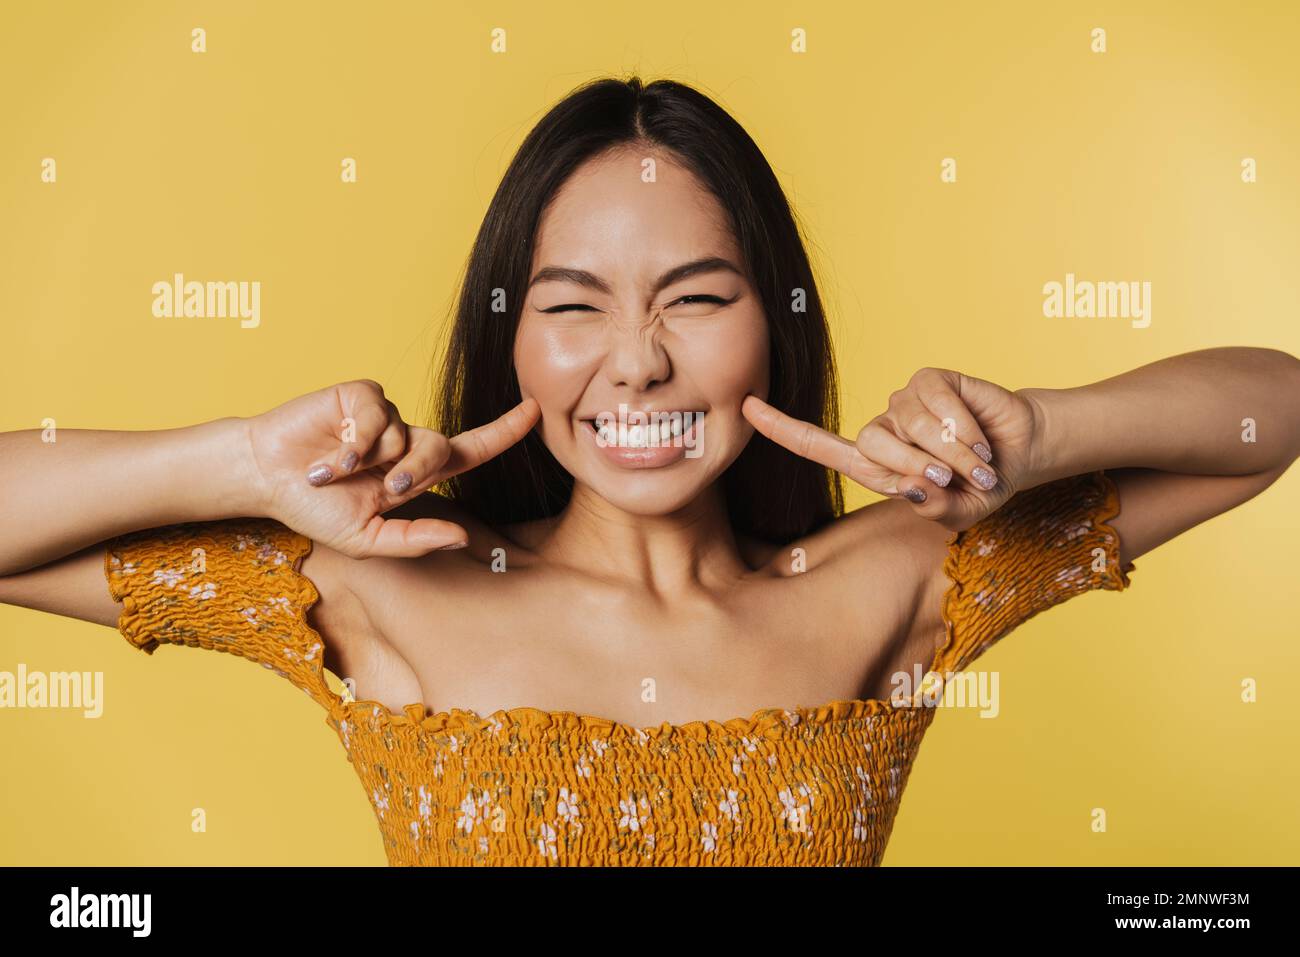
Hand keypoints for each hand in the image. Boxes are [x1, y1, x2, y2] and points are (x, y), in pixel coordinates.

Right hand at [241, 379, 538, 556]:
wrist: (267, 479)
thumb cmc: (316, 509)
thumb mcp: (366, 538)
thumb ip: (413, 539)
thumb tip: (460, 537)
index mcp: (414, 472)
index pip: (471, 450)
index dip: (504, 431)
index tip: (536, 411)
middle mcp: (405, 439)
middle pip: (441, 447)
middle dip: (417, 469)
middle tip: (386, 486)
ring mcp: (385, 415)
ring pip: (407, 433)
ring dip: (372, 460)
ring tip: (335, 472)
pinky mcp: (360, 396)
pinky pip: (378, 414)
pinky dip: (355, 442)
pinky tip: (330, 457)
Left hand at [742, 367, 1040, 530]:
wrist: (1020, 454)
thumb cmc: (979, 486)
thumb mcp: (955, 511)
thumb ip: (931, 507)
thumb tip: (912, 487)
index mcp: (874, 464)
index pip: (818, 445)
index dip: (782, 428)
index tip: (745, 407)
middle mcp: (882, 429)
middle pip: (874, 447)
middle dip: (920, 469)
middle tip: (956, 480)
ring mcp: (904, 402)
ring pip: (910, 426)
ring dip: (953, 454)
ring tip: (978, 461)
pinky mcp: (932, 381)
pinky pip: (936, 402)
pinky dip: (962, 427)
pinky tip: (980, 437)